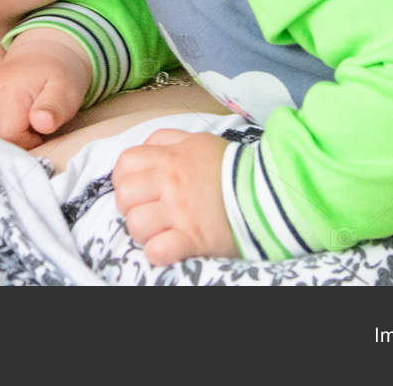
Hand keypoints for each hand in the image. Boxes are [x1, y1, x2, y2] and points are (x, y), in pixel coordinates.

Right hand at [0, 28, 90, 147]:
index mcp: (7, 90)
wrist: (41, 57)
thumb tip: (41, 123)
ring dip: (4, 137)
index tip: (40, 130)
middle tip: (33, 126)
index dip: (27, 141)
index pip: (8, 136)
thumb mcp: (65, 91)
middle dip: (16, 141)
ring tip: (22, 122)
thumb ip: (54, 108)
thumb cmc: (57, 77)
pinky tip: (9, 121)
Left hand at [112, 129, 235, 263]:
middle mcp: (171, 182)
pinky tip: (167, 248)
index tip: (136, 190)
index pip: (125, 163)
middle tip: (147, 212)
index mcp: (171, 157)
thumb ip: (169, 140)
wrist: (269, 191)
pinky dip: (158, 253)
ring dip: (143, 232)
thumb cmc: (233, 168)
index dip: (123, 179)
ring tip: (159, 231)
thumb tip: (147, 146)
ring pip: (136, 224)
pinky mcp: (194, 238)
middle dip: (130, 207)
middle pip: (125, 195)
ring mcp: (181, 211)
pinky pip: (158, 250)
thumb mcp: (199, 142)